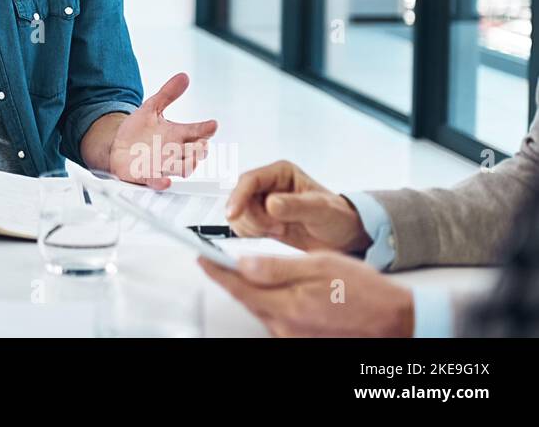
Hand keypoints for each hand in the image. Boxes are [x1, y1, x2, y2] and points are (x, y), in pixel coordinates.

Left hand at [107, 72, 216, 188]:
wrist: (116, 146)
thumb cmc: (139, 130)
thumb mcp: (152, 107)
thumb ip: (168, 93)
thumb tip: (183, 76)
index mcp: (178, 135)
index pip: (198, 132)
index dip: (206, 129)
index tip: (212, 125)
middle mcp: (174, 152)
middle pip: (194, 153)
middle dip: (200, 150)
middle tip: (201, 145)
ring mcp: (162, 165)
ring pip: (181, 169)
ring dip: (187, 166)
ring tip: (191, 161)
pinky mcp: (146, 175)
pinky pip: (156, 182)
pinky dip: (161, 183)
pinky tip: (166, 182)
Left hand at [199, 252, 414, 336]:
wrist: (396, 321)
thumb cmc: (365, 291)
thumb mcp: (320, 265)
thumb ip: (278, 267)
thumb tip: (243, 264)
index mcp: (287, 307)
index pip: (238, 287)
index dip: (216, 271)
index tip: (201, 257)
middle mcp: (285, 328)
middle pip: (247, 299)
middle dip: (232, 279)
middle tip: (217, 260)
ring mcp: (293, 337)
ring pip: (261, 309)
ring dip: (253, 291)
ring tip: (252, 270)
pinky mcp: (301, 340)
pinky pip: (276, 319)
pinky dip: (271, 302)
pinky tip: (279, 290)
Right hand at [225, 160, 370, 252]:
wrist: (342, 236)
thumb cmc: (337, 217)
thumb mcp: (321, 210)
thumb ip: (296, 206)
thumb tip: (270, 203)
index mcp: (281, 173)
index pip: (249, 180)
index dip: (238, 196)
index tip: (234, 214)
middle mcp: (268, 184)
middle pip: (240, 199)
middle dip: (254, 218)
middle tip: (278, 229)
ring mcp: (262, 202)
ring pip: (238, 214)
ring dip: (254, 227)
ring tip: (280, 231)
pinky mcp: (260, 218)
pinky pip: (242, 226)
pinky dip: (253, 234)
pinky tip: (275, 235)